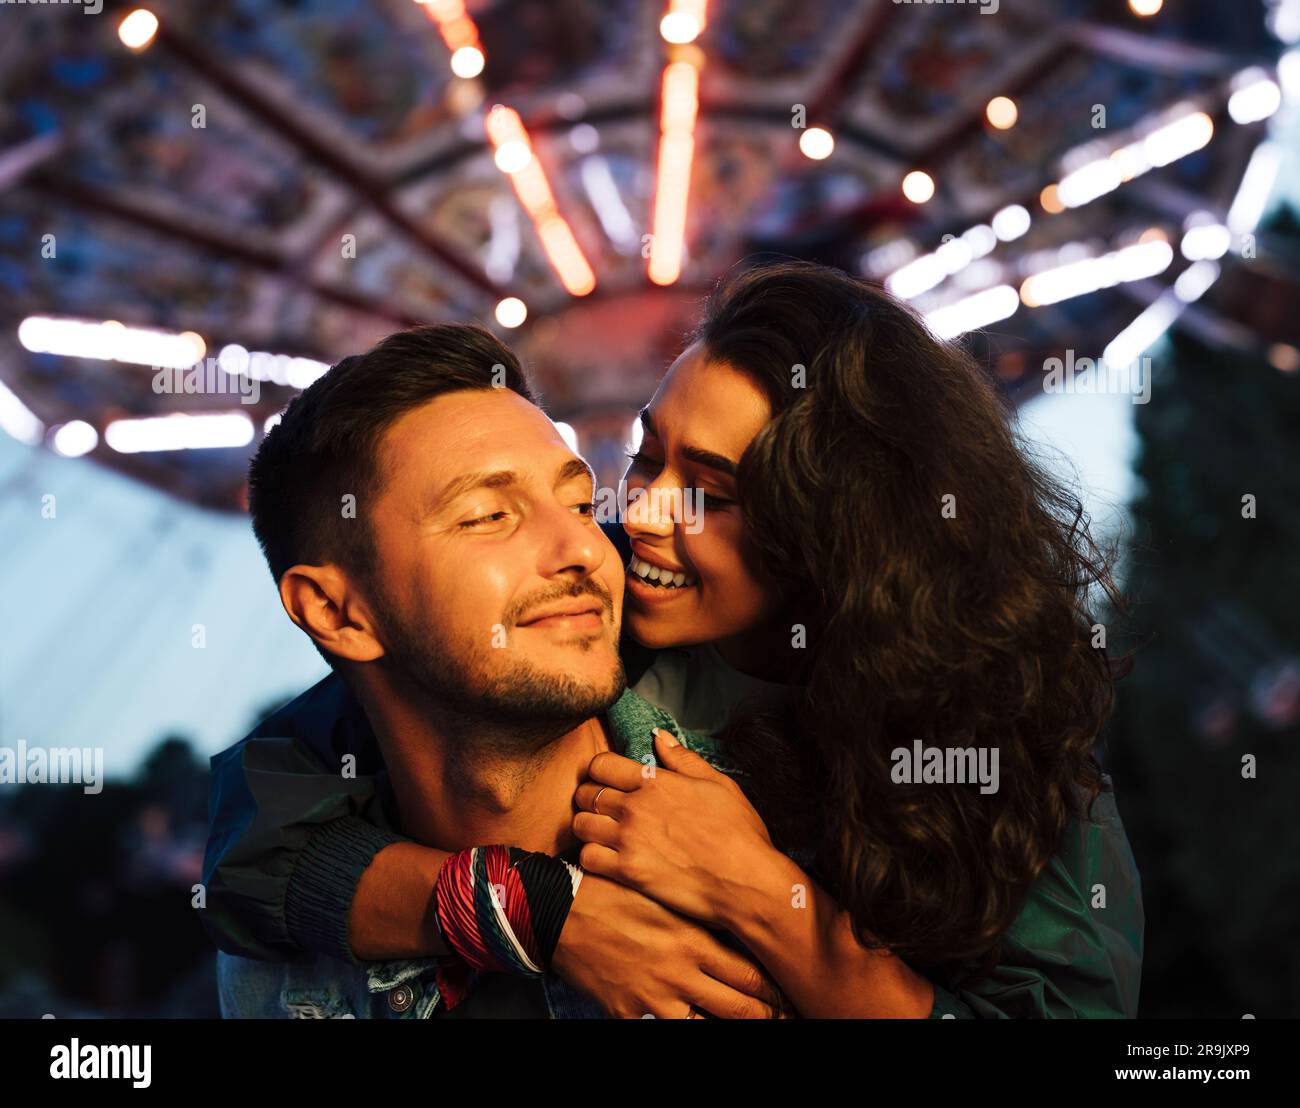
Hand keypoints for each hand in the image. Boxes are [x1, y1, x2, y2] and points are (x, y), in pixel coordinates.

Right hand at [551, 870, 782, 1017]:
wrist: (560, 910)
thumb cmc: (613, 893)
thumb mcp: (663, 897)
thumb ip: (698, 919)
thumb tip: (733, 929)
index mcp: (692, 940)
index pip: (750, 975)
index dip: (774, 992)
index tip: (788, 997)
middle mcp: (679, 973)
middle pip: (739, 1008)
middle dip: (766, 1017)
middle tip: (785, 1020)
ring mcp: (652, 998)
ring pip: (705, 1027)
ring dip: (725, 1025)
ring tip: (746, 1024)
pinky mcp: (626, 1013)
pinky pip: (660, 1029)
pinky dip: (679, 1026)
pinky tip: (691, 1021)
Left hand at [572, 729, 775, 926]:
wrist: (746, 882)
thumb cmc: (738, 832)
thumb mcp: (718, 784)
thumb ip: (683, 759)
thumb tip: (658, 737)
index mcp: (655, 782)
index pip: (601, 764)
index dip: (599, 771)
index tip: (607, 781)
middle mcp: (636, 807)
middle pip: (585, 793)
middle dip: (589, 797)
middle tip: (602, 808)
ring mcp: (628, 839)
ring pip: (581, 824)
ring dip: (588, 827)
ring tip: (602, 833)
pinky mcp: (627, 872)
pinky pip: (587, 857)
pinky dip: (592, 857)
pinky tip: (608, 858)